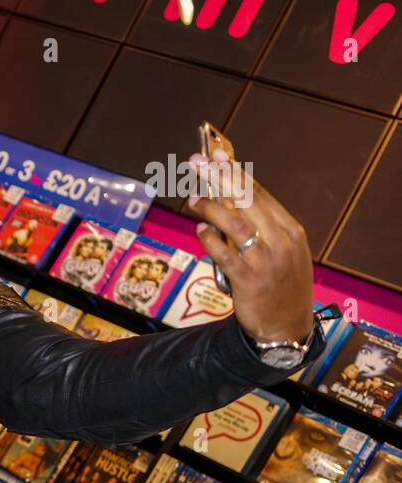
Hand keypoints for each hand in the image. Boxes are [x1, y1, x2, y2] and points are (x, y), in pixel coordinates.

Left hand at [187, 146, 314, 343]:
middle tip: (197, 162)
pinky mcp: (249, 281)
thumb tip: (226, 199)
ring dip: (211, 208)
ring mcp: (266, 262)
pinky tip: (199, 231)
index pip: (260, 194)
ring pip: (236, 225)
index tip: (217, 155)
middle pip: (248, 201)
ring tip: (192, 198)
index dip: (236, 172)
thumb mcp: (282, 251)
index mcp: (290, 231)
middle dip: (220, 177)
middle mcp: (281, 242)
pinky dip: (210, 241)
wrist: (287, 327)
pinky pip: (225, 255)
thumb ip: (260, 227)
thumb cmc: (280, 285)